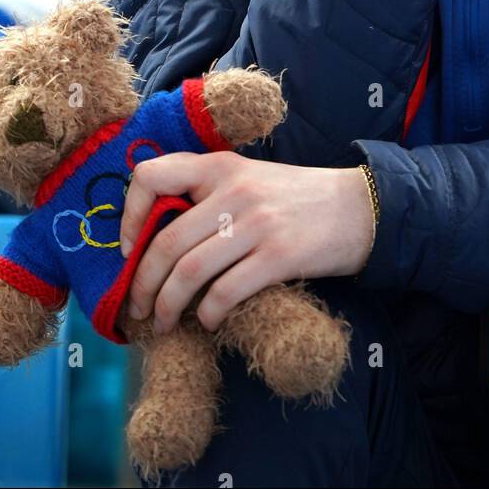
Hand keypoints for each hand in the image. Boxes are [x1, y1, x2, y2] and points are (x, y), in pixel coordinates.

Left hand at [120, 152, 375, 332]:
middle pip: (165, 242)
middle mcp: (233, 190)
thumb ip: (207, 194)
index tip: (128, 248)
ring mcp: (256, 223)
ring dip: (166, 306)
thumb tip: (154, 238)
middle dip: (141, 284)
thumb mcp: (248, 177)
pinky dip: (207, 314)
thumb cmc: (296, 197)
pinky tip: (207, 321)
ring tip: (162, 322)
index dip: (128, 216)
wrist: (360, 207)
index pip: (150, 176)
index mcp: (220, 165)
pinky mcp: (279, 256)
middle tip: (136, 307)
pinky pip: (225, 292)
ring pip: (188, 271)